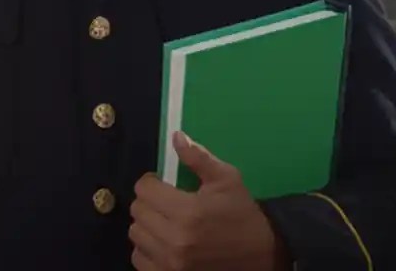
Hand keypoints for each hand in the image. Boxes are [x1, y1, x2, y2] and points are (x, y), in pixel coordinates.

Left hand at [130, 131, 291, 270]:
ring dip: (147, 224)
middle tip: (165, 200)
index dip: (151, 182)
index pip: (144, 190)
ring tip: (164, 221)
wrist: (260, 253)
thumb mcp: (227, 179)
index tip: (161, 182)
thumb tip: (176, 137)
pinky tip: (163, 242)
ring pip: (135, 234)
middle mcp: (174, 239)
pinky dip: (146, 248)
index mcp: (188, 211)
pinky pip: (138, 258)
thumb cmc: (242, 213)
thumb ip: (199, 158)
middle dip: (149, 201)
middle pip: (137, 212)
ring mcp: (169, 262)